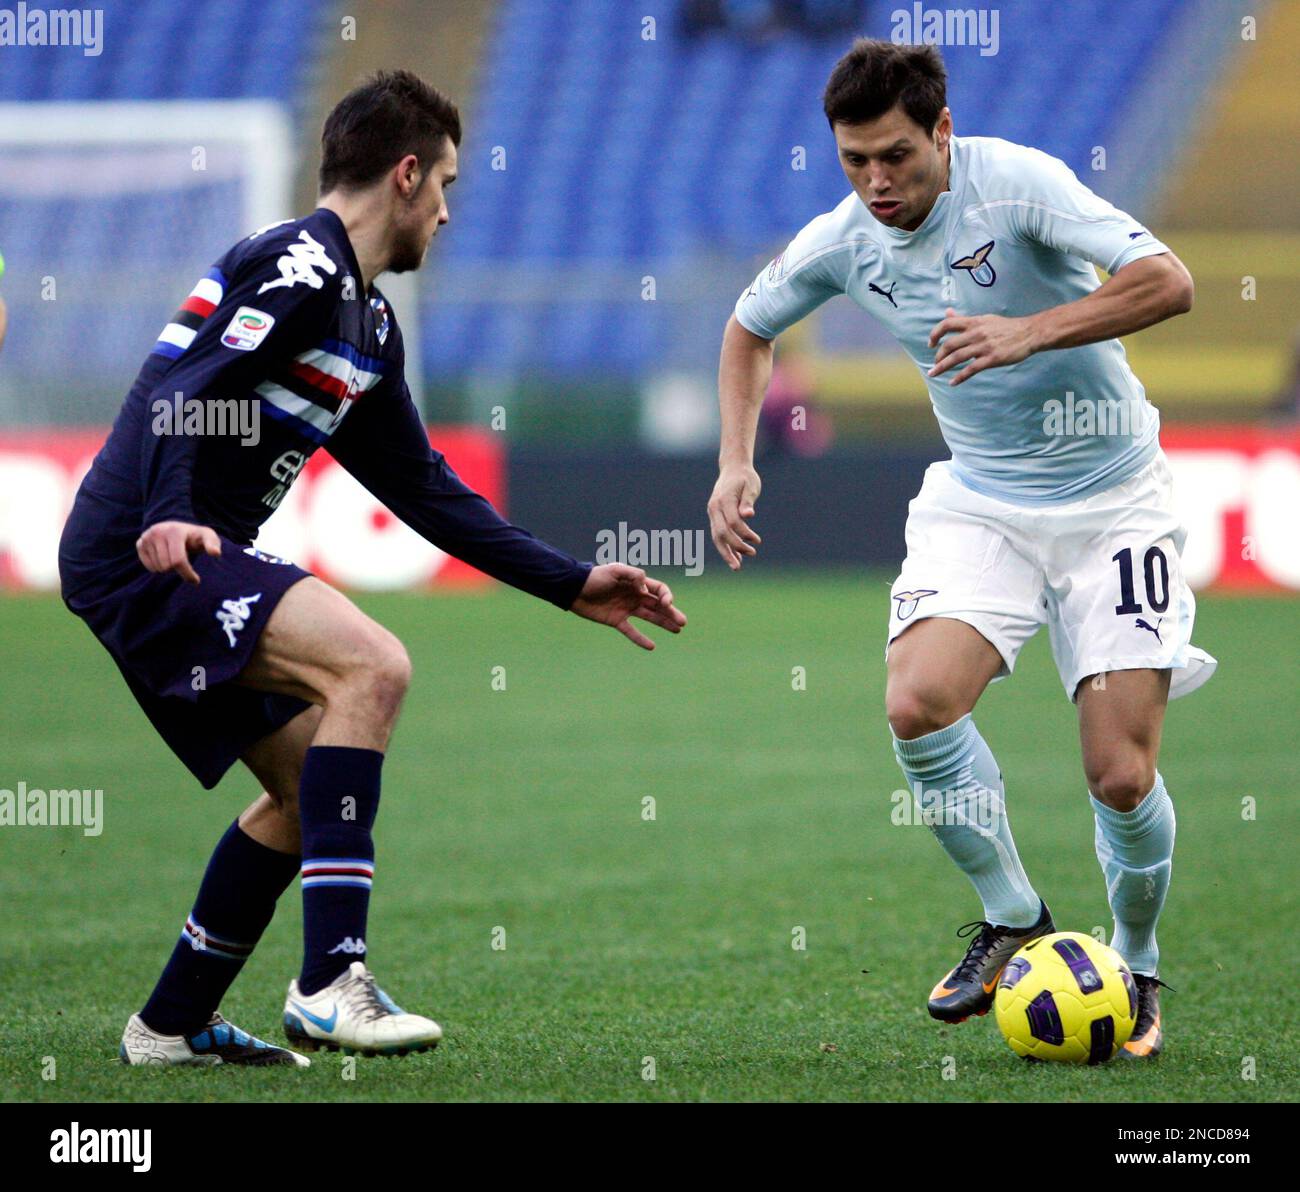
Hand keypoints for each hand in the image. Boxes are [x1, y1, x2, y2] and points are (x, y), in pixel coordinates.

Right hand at [136, 521, 220, 584]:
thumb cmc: (195, 537)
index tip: (196, 581)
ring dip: (168, 568)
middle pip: (167, 566)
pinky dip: (158, 567)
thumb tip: (215, 553)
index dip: (187, 574)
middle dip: (178, 569)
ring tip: (174, 556)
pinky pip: (148, 566)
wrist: (177, 528)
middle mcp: (158, 532)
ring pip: (158, 568)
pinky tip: (164, 557)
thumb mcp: (207, 537)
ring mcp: (146, 537)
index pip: (178, 561)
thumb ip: (213, 544)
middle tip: (184, 561)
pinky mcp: (140, 543)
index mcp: (174, 531)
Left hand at [570, 563, 686, 650]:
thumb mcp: (615, 570)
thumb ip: (633, 575)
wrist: (574, 589)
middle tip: (683, 622)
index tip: (666, 603)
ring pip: (650, 617)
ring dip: (663, 623)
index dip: (666, 596)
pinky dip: (641, 639)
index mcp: (636, 583)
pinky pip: (631, 631)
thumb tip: (645, 588)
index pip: (659, 590)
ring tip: (677, 630)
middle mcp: (634, 596)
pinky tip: (652, 646)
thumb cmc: (594, 577)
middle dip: (671, 613)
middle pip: (658, 605)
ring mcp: (626, 609)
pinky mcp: (616, 620)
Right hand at [707, 463, 761, 569]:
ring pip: (717, 537)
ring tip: (737, 567)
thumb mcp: (751, 486)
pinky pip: (718, 535)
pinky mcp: (715, 516)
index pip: (733, 522)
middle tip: (752, 555)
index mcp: (724, 500)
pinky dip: (725, 547)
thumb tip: (749, 515)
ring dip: (727, 553)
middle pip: (721, 533)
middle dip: (734, 548)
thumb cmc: (745, 478)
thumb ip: (748, 501)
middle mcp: (714, 508)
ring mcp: (712, 513)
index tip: (757, 541)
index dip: (744, 534)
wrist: (733, 469)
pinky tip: (736, 557)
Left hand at [928, 308, 1038, 385]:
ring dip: (942, 367)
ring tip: (934, 374)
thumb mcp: (984, 319)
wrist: (1029, 333)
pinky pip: (971, 369)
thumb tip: (947, 312)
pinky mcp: (992, 359)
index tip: (931, 344)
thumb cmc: (1005, 327)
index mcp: (974, 322)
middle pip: (949, 344)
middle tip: (934, 364)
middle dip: (938, 356)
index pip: (947, 324)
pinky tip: (952, 382)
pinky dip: (959, 377)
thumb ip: (964, 319)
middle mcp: (977, 333)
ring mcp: (984, 346)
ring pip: (957, 357)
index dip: (935, 333)